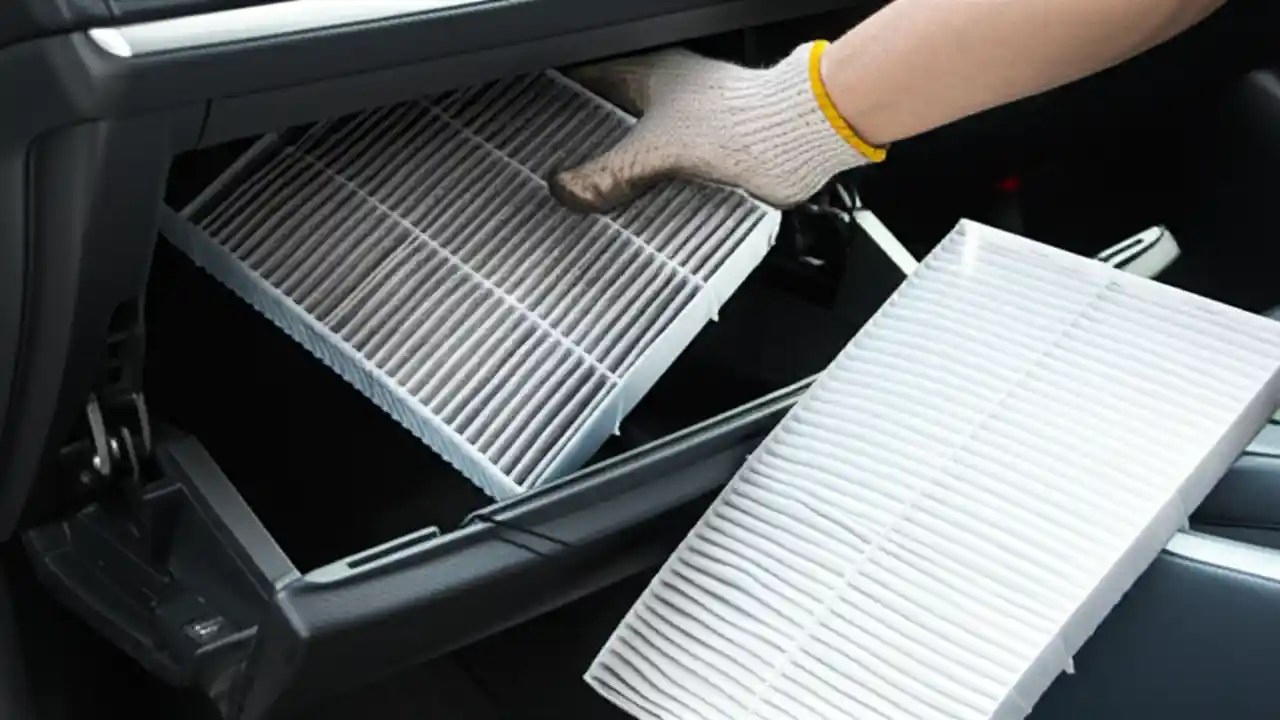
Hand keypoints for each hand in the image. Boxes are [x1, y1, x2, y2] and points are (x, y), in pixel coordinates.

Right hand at [549, 42, 883, 213]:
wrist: (800, 140)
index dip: (558, 100)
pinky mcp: (714, 151)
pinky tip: (641, 209)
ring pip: (643, 144)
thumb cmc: (742, 124)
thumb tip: (565, 189)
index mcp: (648, 74)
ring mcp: (693, 121)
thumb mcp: (655, 153)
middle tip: (561, 171)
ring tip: (595, 196)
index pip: (587, 78)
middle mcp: (670, 93)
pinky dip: (655, 188)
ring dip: (625, 169)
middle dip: (587, 144)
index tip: (534, 124)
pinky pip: (671, 170)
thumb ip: (607, 175)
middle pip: (612, 117)